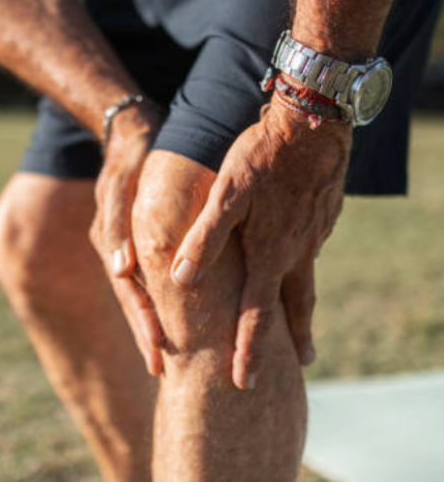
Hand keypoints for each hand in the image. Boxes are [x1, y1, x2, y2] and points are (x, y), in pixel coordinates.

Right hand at [89, 104, 165, 375]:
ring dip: (148, 321)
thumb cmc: (133, 154)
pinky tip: (165, 317)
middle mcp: (117, 247)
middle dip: (146, 332)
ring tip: (161, 355)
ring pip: (136, 291)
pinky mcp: (135, 237)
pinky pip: (143, 275)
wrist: (131, 129)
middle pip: (133, 298)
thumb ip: (117, 225)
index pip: (129, 290)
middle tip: (159, 366)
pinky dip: (153, 297)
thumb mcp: (121, 183)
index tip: (158, 350)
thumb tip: (120, 271)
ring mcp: (123, 243)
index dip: (144, 321)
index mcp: (113, 241)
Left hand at [170, 103, 349, 389]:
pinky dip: (304, 269)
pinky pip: (310, 251)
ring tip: (304, 324)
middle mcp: (297, 251)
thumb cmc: (262, 155)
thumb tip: (181, 280)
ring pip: (305, 278)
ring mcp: (314, 234)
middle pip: (293, 305)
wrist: (315, 120)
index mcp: (271, 254)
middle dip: (294, 337)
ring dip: (302, 304)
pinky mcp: (322, 216)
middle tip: (304, 364)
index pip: (256, 315)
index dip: (248, 350)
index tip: (244, 382)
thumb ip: (204, 238)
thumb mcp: (226, 195)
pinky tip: (299, 264)